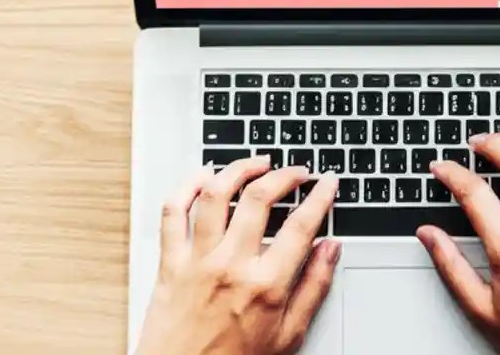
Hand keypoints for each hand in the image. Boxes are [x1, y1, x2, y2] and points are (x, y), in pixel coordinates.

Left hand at [136, 159, 340, 354]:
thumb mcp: (289, 336)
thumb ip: (314, 288)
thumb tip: (330, 250)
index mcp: (265, 285)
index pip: (300, 225)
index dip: (319, 196)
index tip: (327, 183)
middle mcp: (230, 266)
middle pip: (259, 198)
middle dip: (284, 174)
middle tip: (296, 171)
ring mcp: (197, 261)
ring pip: (214, 194)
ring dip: (238, 169)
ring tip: (256, 164)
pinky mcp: (169, 263)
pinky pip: (172, 213)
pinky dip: (186, 186)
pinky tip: (203, 177)